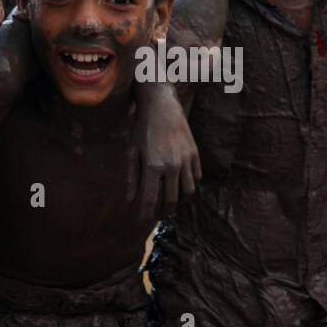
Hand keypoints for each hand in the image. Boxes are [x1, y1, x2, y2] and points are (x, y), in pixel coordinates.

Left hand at [127, 82, 200, 221]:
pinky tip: (180, 186)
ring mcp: (186, 160)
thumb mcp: (131, 152)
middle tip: (156, 214)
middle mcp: (172, 166)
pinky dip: (189, 186)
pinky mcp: (195, 154)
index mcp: (152, 166)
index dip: (145, 214)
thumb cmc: (142, 128)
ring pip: (188, 192)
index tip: (141, 222)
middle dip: (163, 212)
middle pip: (171, 201)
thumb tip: (130, 200)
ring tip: (170, 203)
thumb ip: (131, 178)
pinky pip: (196, 178)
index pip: (150, 200)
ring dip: (179, 202)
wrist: (162, 105)